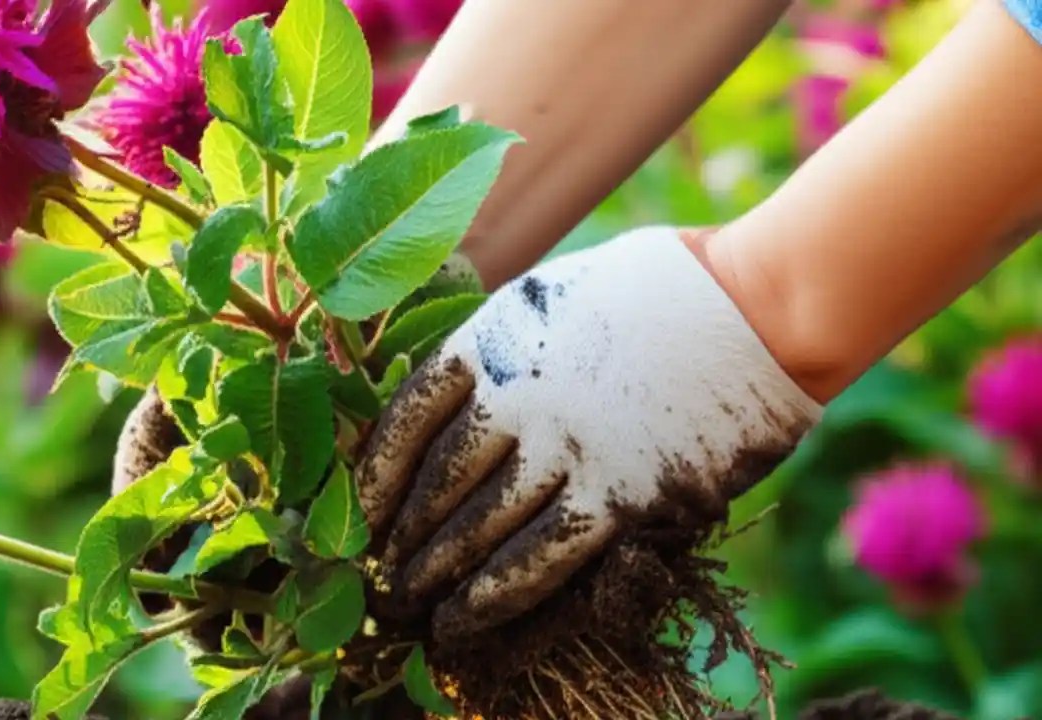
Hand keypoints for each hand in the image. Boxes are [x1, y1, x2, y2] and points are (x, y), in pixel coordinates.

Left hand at [357, 226, 821, 638]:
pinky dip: (501, 591)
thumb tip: (450, 394)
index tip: (364, 511)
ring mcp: (571, 448)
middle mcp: (520, 396)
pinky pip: (545, 555)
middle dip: (404, 536)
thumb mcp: (553, 292)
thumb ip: (499, 342)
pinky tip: (470, 615)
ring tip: (414, 605)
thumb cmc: (658, 289)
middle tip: (383, 574)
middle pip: (439, 482)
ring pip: (481, 527)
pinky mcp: (624, 494)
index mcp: (495, 337)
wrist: (758, 305)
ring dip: (441, 573)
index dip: (378, 474)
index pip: (409, 418)